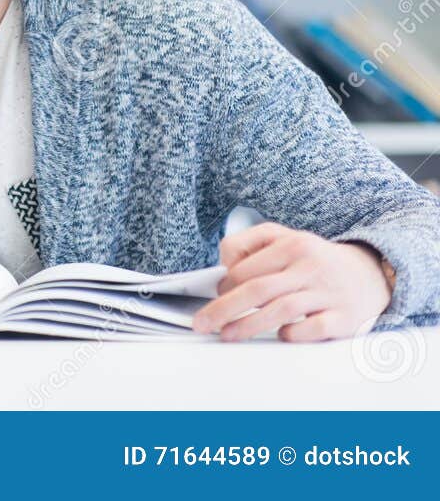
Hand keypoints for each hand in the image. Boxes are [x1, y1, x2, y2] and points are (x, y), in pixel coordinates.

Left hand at [191, 222, 394, 341]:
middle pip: (258, 289)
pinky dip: (292, 334)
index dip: (223, 285)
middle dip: (224, 308)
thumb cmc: (314, 259)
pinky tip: (281, 335)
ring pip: (281, 310)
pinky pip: (313, 329)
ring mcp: (329, 293)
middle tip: (203, 323)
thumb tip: (222, 269)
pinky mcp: (345, 318)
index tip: (213, 296)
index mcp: (292, 244)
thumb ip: (248, 244)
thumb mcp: (283, 237)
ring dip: (248, 325)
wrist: (370, 273)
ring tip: (227, 335)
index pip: (246, 267)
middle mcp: (311, 266)